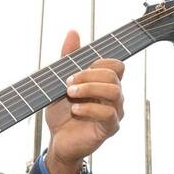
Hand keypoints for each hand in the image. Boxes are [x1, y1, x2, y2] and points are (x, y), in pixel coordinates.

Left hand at [43, 29, 124, 173]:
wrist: (57, 141)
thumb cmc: (62, 113)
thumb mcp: (60, 83)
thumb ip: (68, 58)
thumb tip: (73, 32)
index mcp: (105, 84)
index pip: (116, 65)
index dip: (97, 62)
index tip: (74, 69)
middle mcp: (114, 97)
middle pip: (114, 75)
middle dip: (88, 75)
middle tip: (67, 83)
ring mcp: (114, 112)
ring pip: (114, 92)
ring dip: (89, 89)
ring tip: (71, 94)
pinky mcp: (109, 129)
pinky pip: (108, 114)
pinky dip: (90, 109)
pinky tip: (75, 109)